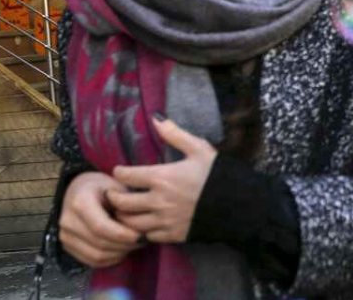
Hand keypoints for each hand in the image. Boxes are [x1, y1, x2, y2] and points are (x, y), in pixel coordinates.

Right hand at [59, 171, 143, 267]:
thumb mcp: (116, 186)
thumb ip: (126, 203)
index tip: (141, 236)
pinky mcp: (68, 247)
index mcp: (79, 202)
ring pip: (96, 256)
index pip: (101, 227)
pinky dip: (110, 259)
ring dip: (119, 254)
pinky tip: (123, 250)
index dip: (123, 235)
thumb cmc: (103, 187)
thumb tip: (140, 223)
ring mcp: (65, 236)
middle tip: (142, 241)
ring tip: (134, 245)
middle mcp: (68, 221)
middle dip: (124, 245)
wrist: (80, 190)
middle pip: (100, 243)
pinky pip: (92, 261)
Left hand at [108, 117, 216, 243]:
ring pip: (130, 223)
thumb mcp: (199, 148)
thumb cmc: (218, 174)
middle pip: (122, 203)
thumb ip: (175, 134)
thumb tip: (156, 117)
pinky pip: (147, 236)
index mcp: (162, 177)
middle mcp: (158, 201)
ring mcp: (165, 220)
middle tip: (113, 193)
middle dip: (113, 198)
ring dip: (124, 217)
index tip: (118, 172)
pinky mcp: (172, 235)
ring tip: (124, 211)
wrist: (239, 203)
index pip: (127, 176)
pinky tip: (145, 224)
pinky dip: (142, 231)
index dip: (118, 173)